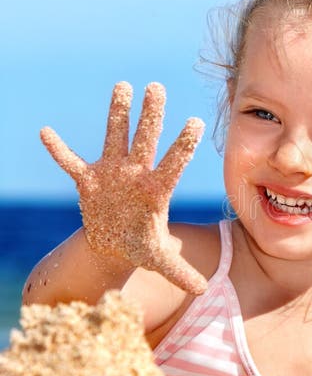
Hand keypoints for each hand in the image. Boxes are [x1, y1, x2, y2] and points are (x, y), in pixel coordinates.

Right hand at [40, 82, 207, 294]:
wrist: (114, 244)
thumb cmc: (141, 246)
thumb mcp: (158, 259)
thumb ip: (179, 271)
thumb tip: (201, 289)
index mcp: (156, 191)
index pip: (173, 164)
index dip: (183, 145)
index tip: (195, 122)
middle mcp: (136, 174)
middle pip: (146, 139)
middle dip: (151, 114)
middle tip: (157, 86)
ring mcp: (112, 173)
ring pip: (115, 136)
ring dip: (118, 113)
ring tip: (123, 85)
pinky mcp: (88, 179)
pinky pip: (70, 162)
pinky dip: (58, 150)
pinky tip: (46, 132)